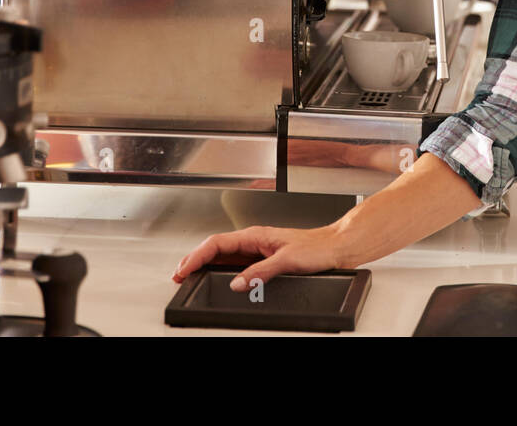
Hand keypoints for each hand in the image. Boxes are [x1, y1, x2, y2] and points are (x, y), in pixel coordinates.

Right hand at [172, 223, 347, 292]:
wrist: (337, 247)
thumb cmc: (318, 247)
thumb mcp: (288, 260)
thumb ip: (261, 271)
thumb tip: (238, 283)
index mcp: (255, 235)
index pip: (216, 243)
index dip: (196, 256)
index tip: (184, 269)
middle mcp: (255, 240)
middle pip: (215, 248)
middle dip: (194, 259)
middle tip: (179, 275)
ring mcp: (259, 250)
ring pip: (224, 255)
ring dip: (205, 264)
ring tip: (190, 275)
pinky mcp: (265, 259)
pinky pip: (237, 264)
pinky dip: (222, 270)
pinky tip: (218, 278)